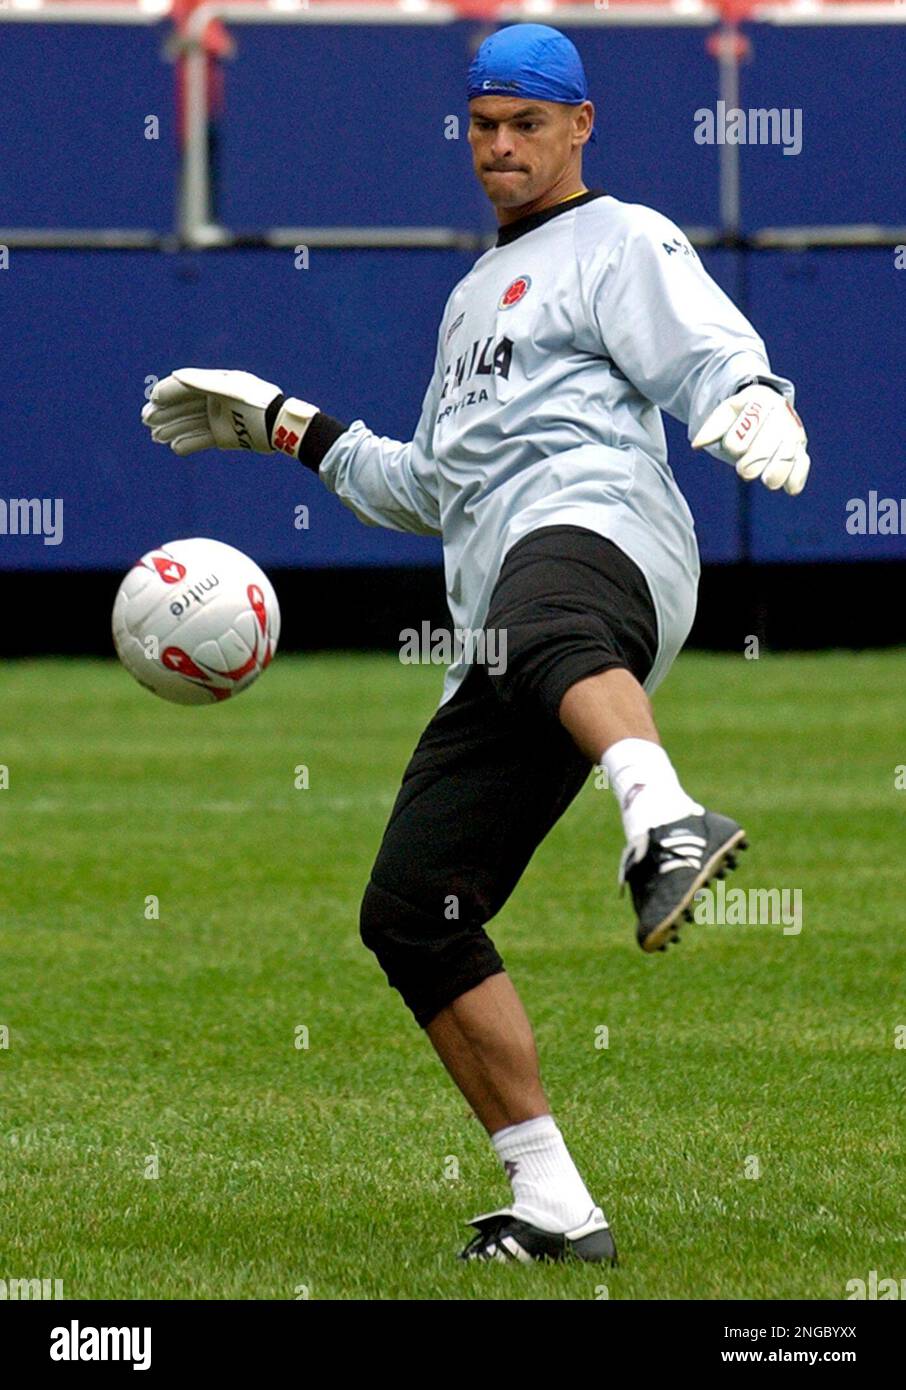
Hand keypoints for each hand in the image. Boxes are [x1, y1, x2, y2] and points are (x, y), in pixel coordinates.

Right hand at [141, 368, 318, 458]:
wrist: (279, 427)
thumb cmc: (255, 402)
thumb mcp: (229, 389)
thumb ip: (202, 382)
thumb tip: (175, 375)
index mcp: (215, 384)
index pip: (185, 386)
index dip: (168, 392)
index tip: (153, 400)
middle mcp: (214, 400)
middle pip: (183, 406)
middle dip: (164, 412)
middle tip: (146, 421)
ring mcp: (218, 419)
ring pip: (189, 423)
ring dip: (172, 429)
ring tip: (155, 436)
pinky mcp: (224, 438)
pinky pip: (201, 440)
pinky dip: (188, 444)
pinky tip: (175, 448)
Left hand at [691, 383, 809, 495]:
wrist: (769, 407)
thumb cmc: (742, 414)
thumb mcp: (727, 413)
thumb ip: (712, 427)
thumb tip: (697, 445)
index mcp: (761, 401)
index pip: (747, 428)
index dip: (736, 444)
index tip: (735, 449)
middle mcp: (782, 415)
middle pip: (766, 446)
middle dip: (752, 464)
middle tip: (744, 472)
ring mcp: (794, 432)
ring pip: (786, 456)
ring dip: (775, 474)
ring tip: (768, 482)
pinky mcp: (801, 448)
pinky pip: (803, 463)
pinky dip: (796, 478)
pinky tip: (790, 489)